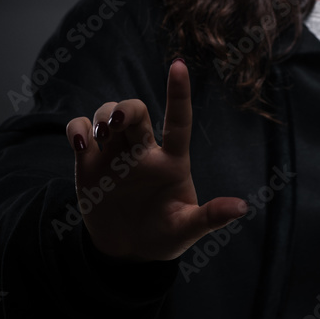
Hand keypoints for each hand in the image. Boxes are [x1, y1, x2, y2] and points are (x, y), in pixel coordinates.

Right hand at [64, 59, 247, 261]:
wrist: (126, 253)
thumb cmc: (163, 238)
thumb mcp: (186, 230)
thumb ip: (210, 217)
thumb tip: (243, 208)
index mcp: (171, 161)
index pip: (177, 121)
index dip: (178, 94)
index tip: (178, 66)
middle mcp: (142, 151)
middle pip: (135, 111)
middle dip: (125, 109)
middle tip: (115, 123)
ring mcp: (114, 154)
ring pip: (107, 113)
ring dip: (102, 117)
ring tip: (99, 137)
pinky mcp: (88, 162)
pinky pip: (80, 129)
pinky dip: (76, 129)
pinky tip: (80, 144)